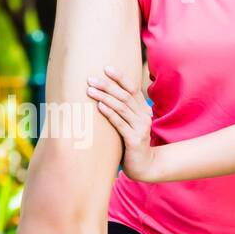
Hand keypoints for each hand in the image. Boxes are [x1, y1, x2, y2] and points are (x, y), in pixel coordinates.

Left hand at [87, 65, 155, 179]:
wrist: (144, 166)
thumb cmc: (131, 143)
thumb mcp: (128, 124)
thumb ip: (120, 111)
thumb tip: (101, 95)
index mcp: (142, 109)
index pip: (132, 88)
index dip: (120, 77)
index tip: (106, 67)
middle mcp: (144, 116)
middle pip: (125, 95)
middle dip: (107, 85)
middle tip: (91, 79)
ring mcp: (141, 127)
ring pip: (122, 107)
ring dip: (105, 97)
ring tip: (90, 90)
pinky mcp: (135, 140)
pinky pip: (120, 124)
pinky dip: (110, 114)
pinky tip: (99, 106)